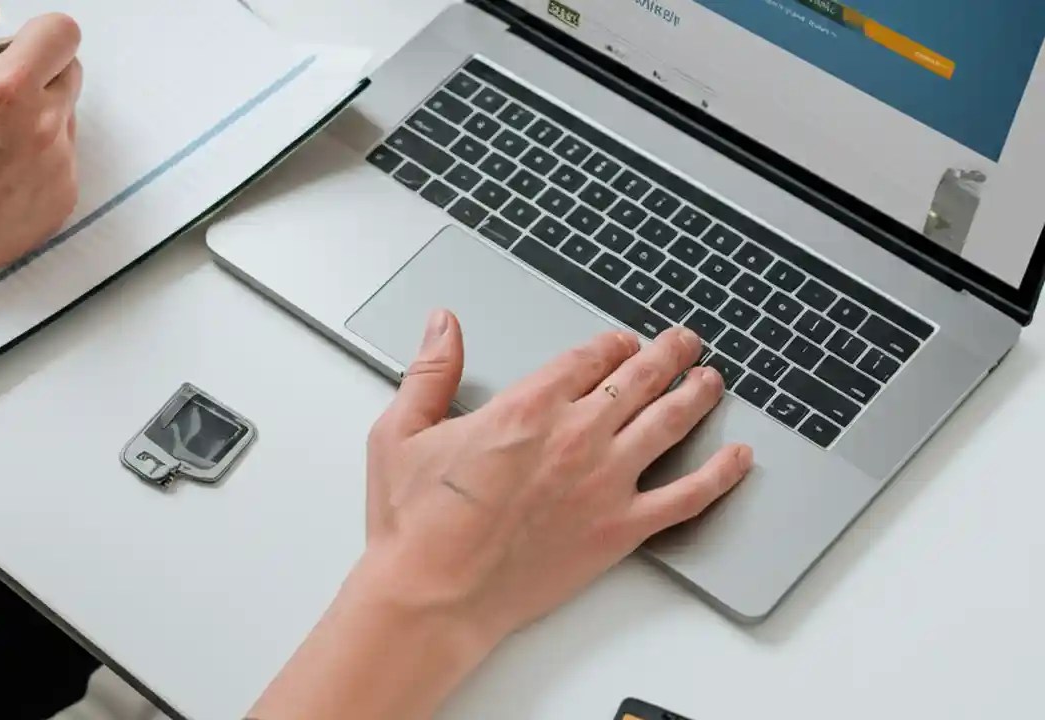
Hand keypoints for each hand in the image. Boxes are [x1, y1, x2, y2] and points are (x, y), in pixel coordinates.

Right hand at [0, 6, 82, 375]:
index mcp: (8, 92)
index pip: (62, 34)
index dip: (40, 36)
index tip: (23, 49)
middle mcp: (43, 130)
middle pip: (70, 74)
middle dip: (38, 74)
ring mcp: (59, 169)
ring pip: (66, 120)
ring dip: (39, 119)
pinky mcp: (64, 200)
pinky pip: (65, 162)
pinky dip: (40, 160)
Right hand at [250, 312, 751, 719]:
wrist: (434, 594)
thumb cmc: (416, 523)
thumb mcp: (402, 430)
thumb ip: (430, 369)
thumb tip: (444, 322)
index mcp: (528, 406)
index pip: (589, 359)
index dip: (613, 344)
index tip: (623, 342)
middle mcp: (576, 435)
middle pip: (639, 379)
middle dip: (668, 355)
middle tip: (686, 343)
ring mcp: (605, 482)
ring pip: (670, 423)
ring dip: (697, 395)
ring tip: (713, 380)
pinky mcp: (620, 529)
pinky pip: (687, 497)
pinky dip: (719, 475)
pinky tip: (738, 460)